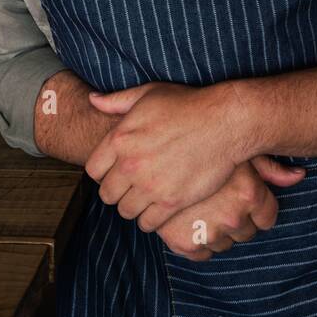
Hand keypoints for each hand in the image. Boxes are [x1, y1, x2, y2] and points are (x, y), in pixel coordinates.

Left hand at [84, 80, 266, 230]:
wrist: (223, 123)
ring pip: (125, 211)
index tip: (116, 170)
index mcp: (120, 139)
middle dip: (117, 191)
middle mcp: (130, 165)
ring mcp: (150, 186)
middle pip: (107, 195)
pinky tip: (159, 208)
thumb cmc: (187, 104)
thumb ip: (116, 100)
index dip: (103, 172)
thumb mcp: (148, 93)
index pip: (92, 171)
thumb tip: (92, 99)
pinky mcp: (171, 202)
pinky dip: (151, 219)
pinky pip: (147, 224)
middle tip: (132, 186)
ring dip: (133, 206)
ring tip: (146, 197)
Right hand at [156, 156, 304, 260]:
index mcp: (249, 192)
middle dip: (237, 219)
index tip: (246, 200)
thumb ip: (268, 167)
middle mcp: (232, 215)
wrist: (154, 147)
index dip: (258, 209)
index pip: (267, 218)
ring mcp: (207, 231)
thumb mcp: (236, 148)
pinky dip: (197, 242)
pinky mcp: (182, 242)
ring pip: (223, 244)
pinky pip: (200, 254)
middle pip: (246, 233)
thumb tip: (300, 176)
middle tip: (221, 200)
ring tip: (203, 208)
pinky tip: (191, 221)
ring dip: (216, 231)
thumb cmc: (200, 142)